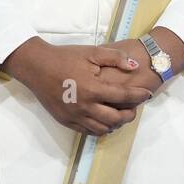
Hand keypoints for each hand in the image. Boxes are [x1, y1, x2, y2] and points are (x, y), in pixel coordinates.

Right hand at [1, 37, 154, 136]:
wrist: (37, 66)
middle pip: (116, 119)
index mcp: (93, 88)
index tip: (147, 94)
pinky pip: (88, 131)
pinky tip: (104, 120)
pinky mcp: (66, 121)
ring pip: (103, 129)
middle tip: (134, 108)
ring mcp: (75, 116)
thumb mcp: (91, 52)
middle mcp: (85, 106)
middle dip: (130, 115)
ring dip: (115, 124)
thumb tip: (135, 67)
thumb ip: (115, 58)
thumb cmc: (64, 57)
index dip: (138, 95)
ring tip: (120, 115)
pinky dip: (100, 128)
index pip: (123, 96)